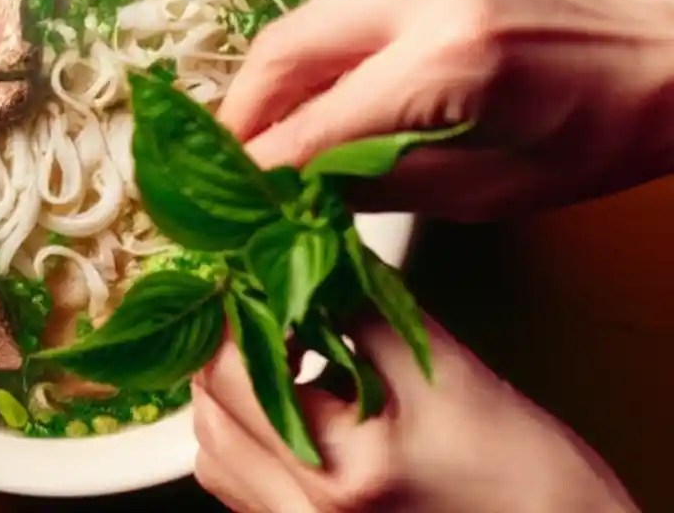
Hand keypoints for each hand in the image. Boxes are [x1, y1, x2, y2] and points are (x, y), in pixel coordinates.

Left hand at [191, 315, 638, 512]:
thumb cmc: (524, 474)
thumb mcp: (448, 375)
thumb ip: (365, 309)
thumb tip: (309, 250)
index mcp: (336, 471)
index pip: (229, 375)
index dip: (230, 313)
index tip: (253, 274)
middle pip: (209, 416)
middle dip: (226, 351)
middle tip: (264, 306)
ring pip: (215, 455)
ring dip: (231, 397)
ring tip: (282, 355)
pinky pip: (241, 484)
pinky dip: (247, 436)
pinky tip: (292, 406)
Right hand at [217, 0, 673, 220]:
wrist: (648, 60)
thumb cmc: (582, 139)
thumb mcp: (473, 193)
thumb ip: (362, 184)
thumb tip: (275, 190)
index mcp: (451, 56)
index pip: (314, 124)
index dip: (256, 170)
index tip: (218, 204)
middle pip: (281, 55)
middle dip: (244, 121)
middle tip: (222, 174)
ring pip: (296, 31)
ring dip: (275, 92)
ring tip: (273, 147)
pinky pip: (327, 14)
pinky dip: (313, 63)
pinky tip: (322, 101)